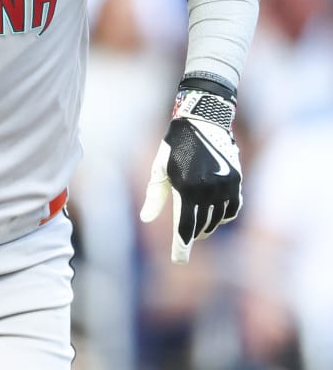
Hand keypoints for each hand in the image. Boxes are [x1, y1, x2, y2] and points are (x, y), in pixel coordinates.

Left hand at [140, 82, 242, 263]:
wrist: (202, 122)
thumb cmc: (174, 147)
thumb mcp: (159, 170)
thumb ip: (155, 197)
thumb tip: (146, 219)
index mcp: (187, 188)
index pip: (185, 227)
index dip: (182, 247)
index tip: (178, 260)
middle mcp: (208, 190)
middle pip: (201, 226)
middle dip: (191, 236)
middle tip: (183, 242)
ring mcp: (226, 186)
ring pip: (217, 220)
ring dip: (206, 226)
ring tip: (195, 225)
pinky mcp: (237, 182)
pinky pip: (232, 209)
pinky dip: (223, 216)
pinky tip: (213, 215)